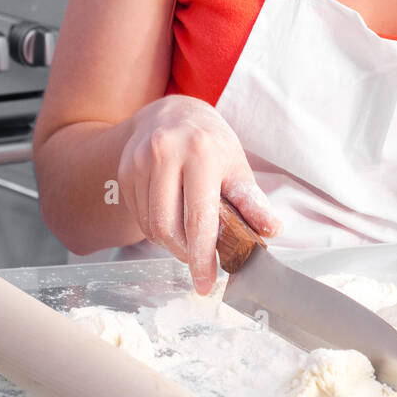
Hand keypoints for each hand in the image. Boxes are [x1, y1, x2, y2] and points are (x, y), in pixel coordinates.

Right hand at [116, 95, 279, 294]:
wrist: (174, 112)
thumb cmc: (211, 141)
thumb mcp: (237, 164)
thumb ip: (251, 200)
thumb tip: (272, 230)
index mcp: (200, 152)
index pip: (199, 218)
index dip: (202, 257)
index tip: (206, 284)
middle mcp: (165, 153)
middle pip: (168, 227)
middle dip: (184, 253)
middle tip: (199, 260)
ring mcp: (140, 161)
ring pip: (151, 225)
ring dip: (171, 243)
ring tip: (189, 236)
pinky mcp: (125, 170)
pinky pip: (139, 216)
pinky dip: (156, 228)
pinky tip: (172, 218)